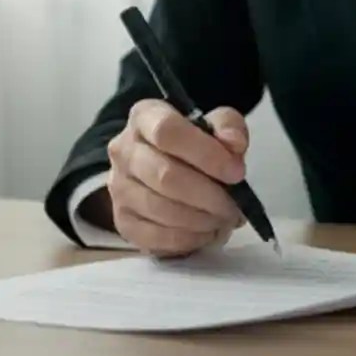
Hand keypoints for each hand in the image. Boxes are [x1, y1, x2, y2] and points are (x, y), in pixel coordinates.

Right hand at [103, 100, 247, 256]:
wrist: (166, 169)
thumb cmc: (194, 146)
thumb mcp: (216, 125)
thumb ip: (229, 127)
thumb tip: (233, 144)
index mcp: (145, 117)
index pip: (168, 131)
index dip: (206, 154)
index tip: (236, 172)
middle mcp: (123, 150)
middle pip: (165, 175)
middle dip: (209, 195)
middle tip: (234, 206)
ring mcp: (118, 188)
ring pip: (161, 209)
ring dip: (201, 220)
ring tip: (222, 219)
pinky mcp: (123, 221)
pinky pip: (156, 237)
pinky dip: (188, 239)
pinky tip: (205, 232)